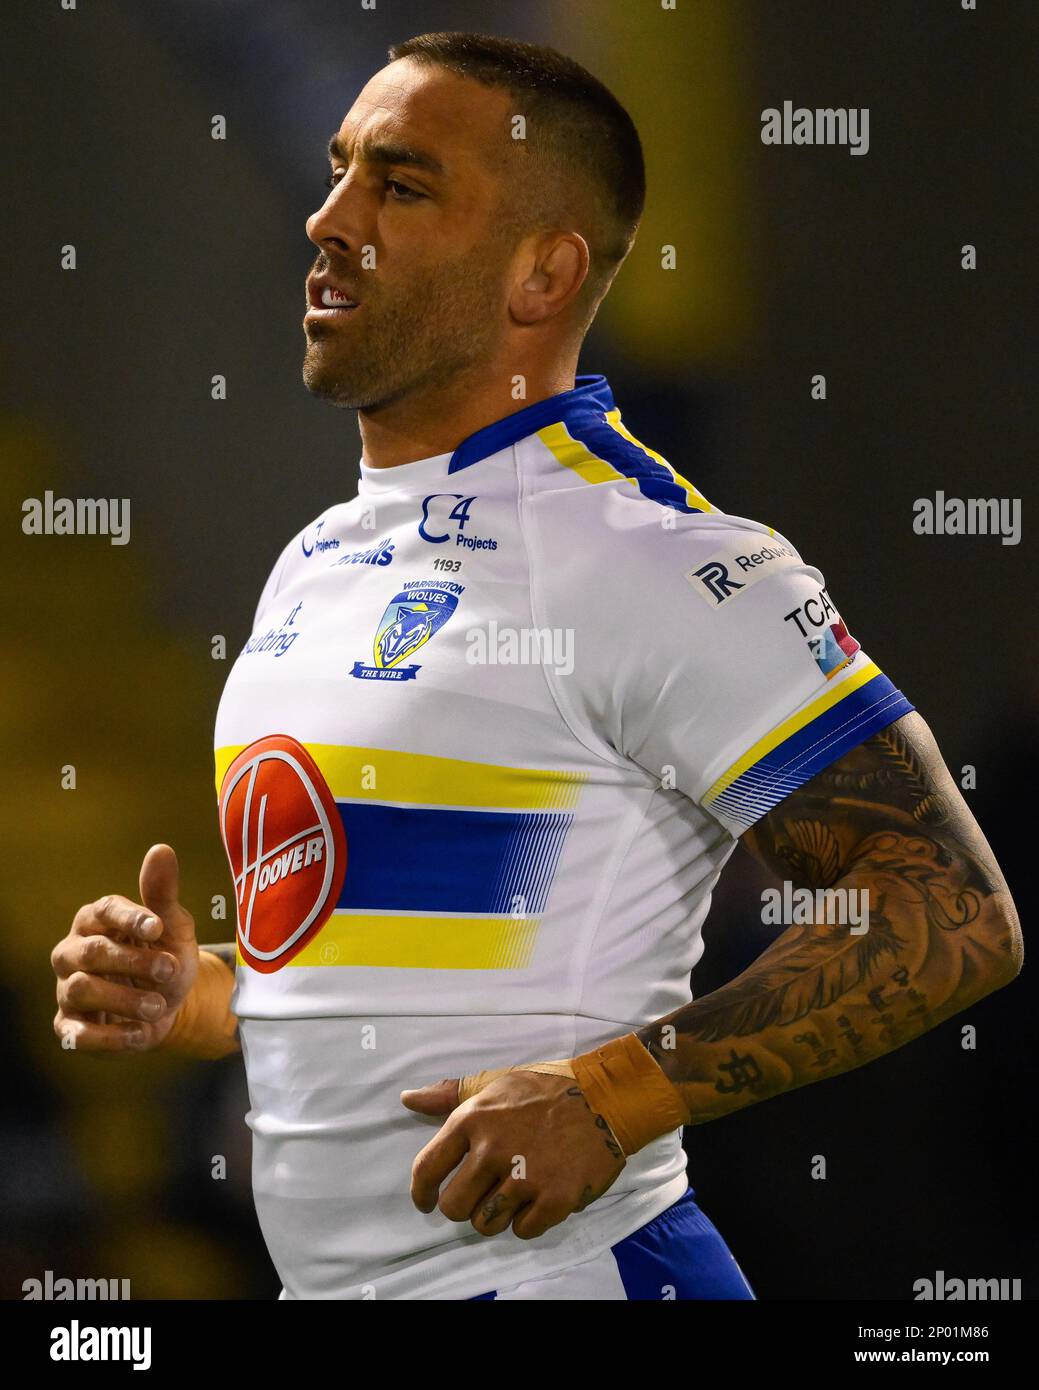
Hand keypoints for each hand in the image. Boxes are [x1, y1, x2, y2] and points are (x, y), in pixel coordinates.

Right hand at [52, 844, 198, 1053]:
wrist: (171, 1006)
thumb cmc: (165, 957)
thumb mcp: (173, 928)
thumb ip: (163, 894)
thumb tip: (161, 849)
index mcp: (96, 920)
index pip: (105, 910)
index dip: (130, 918)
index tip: (158, 927)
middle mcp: (74, 952)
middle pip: (93, 951)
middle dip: (133, 962)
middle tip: (169, 970)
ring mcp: (68, 990)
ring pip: (82, 989)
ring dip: (124, 999)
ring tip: (158, 1006)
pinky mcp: (70, 1026)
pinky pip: (77, 1033)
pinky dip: (109, 1037)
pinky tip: (139, 1034)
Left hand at [401, 1068, 625, 1239]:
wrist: (605, 1097)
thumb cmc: (545, 1088)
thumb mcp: (493, 1083)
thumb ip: (448, 1094)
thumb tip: (407, 1099)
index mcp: (473, 1120)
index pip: (427, 1169)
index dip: (421, 1192)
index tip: (426, 1201)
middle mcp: (493, 1151)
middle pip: (454, 1208)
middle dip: (462, 1208)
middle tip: (478, 1198)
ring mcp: (525, 1177)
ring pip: (486, 1224)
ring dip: (494, 1216)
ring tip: (510, 1197)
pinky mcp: (555, 1199)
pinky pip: (523, 1231)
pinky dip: (526, 1221)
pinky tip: (535, 1200)